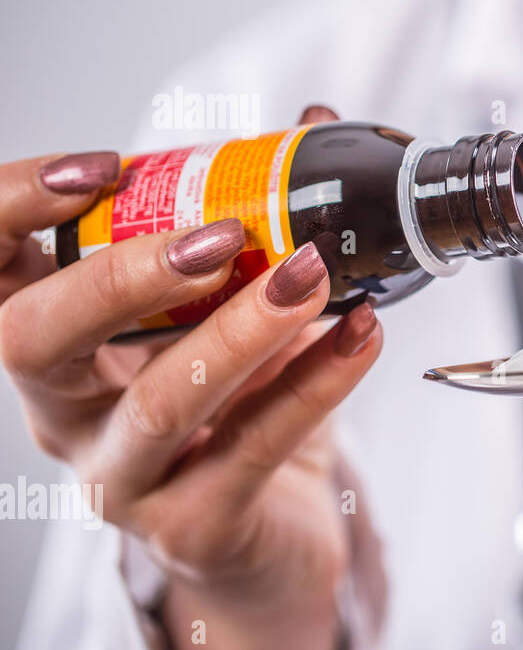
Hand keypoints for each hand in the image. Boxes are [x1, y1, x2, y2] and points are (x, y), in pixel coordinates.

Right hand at [0, 105, 381, 649]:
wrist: (276, 527)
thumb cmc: (240, 404)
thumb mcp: (237, 307)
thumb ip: (259, 220)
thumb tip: (315, 121)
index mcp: (57, 343)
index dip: (15, 209)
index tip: (104, 165)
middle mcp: (65, 412)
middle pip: (35, 338)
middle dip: (122, 275)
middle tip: (220, 235)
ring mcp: (122, 478)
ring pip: (160, 402)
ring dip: (243, 330)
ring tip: (313, 275)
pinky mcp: (192, 528)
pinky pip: (250, 451)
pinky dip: (314, 386)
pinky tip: (362, 337)